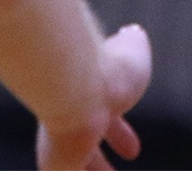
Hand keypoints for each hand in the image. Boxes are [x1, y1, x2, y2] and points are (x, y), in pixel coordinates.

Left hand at [36, 24, 153, 169]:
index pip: (109, 120)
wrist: (76, 87)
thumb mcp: (134, 53)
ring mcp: (65, 147)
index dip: (122, 134)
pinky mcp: (57, 166)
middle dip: (101, 165)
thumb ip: (132, 45)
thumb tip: (131, 34)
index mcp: (94, 100)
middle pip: (89, 152)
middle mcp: (76, 123)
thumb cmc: (109, 70)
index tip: (134, 150)